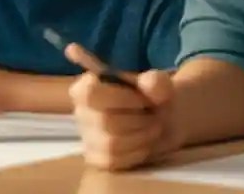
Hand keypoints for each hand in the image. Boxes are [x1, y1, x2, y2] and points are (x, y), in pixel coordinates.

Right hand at [67, 47, 180, 170]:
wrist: (161, 121)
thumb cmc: (151, 98)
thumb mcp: (158, 84)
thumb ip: (155, 82)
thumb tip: (150, 85)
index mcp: (88, 86)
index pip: (89, 93)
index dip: (120, 98)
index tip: (142, 100)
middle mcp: (81, 111)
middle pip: (105, 121)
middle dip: (138, 120)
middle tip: (153, 116)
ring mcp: (87, 136)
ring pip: (111, 143)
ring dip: (140, 137)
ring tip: (152, 129)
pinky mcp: (96, 157)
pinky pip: (113, 160)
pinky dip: (136, 153)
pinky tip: (144, 144)